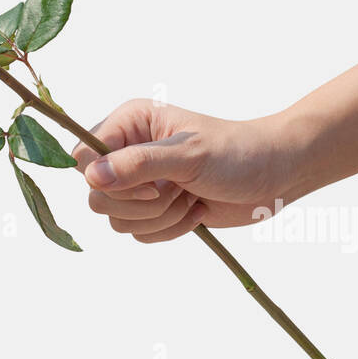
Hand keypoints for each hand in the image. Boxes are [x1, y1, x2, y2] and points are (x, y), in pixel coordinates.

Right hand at [71, 99, 302, 242]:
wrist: (275, 175)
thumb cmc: (236, 154)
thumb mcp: (187, 156)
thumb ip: (137, 165)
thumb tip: (91, 177)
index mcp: (130, 124)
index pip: (83, 157)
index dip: (107, 179)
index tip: (149, 183)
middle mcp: (128, 151)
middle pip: (96, 196)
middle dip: (142, 204)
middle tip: (176, 189)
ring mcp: (141, 183)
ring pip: (117, 220)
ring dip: (160, 218)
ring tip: (190, 196)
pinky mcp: (155, 210)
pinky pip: (139, 234)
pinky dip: (169, 229)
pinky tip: (196, 210)